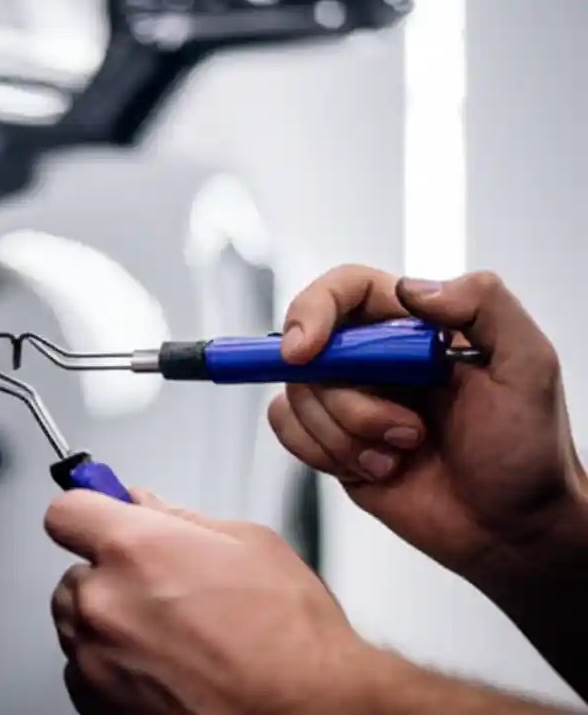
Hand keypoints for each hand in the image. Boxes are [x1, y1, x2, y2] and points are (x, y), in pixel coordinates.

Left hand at [46, 489, 371, 714]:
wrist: (305, 714)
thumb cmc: (291, 642)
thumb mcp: (250, 544)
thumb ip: (181, 518)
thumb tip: (145, 503)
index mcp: (135, 551)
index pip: (66, 510)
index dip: (90, 510)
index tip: (102, 516)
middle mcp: (104, 604)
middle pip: (73, 571)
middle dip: (108, 573)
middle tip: (160, 588)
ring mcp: (95, 659)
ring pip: (77, 621)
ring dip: (108, 620)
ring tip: (170, 632)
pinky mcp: (95, 701)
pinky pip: (84, 668)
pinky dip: (112, 665)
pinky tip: (163, 666)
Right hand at [268, 267, 586, 583]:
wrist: (510, 529)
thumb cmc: (528, 453)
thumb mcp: (528, 366)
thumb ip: (484, 304)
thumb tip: (411, 288)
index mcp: (416, 327)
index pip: (345, 290)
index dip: (313, 311)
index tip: (305, 351)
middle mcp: (376, 358)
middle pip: (310, 351)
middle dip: (345, 401)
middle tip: (403, 430)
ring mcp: (350, 400)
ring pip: (297, 396)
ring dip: (345, 435)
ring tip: (401, 453)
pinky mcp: (333, 440)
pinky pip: (288, 429)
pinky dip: (321, 452)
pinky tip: (375, 468)